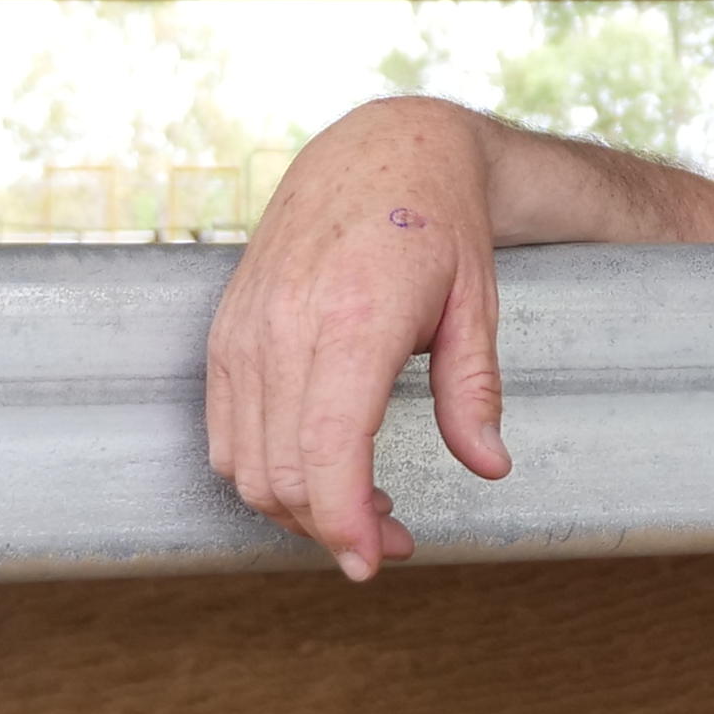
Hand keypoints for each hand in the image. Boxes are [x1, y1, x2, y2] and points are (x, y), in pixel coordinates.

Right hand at [203, 99, 509, 578]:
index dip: (345, 524)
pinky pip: (225, 433)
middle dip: (333, 529)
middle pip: (282, 474)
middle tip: (394, 541)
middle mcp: (284, 326)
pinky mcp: (223, 334)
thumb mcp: (477, 304)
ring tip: (365, 505)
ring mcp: (244, 330)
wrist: (377, 150)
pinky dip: (265, 472)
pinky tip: (321, 468)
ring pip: (245, 464)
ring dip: (298, 508)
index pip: (328, 451)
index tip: (375, 563)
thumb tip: (490, 467)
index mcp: (353, 318)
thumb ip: (475, 392)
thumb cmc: (436, 224)